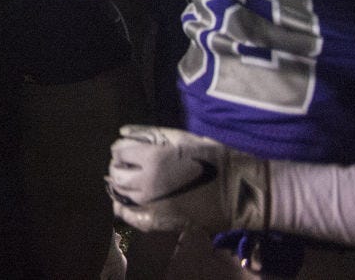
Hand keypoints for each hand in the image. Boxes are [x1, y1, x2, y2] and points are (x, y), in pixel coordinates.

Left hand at [108, 125, 268, 232]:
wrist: (238, 190)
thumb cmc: (212, 158)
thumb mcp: (181, 137)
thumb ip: (149, 133)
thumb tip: (123, 131)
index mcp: (152, 159)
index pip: (119, 152)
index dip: (122, 150)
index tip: (128, 150)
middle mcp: (147, 184)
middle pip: (116, 174)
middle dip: (119, 167)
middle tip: (129, 165)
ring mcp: (152, 205)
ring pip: (121, 194)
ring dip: (122, 185)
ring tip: (131, 181)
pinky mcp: (161, 222)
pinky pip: (131, 218)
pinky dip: (124, 210)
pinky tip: (125, 203)